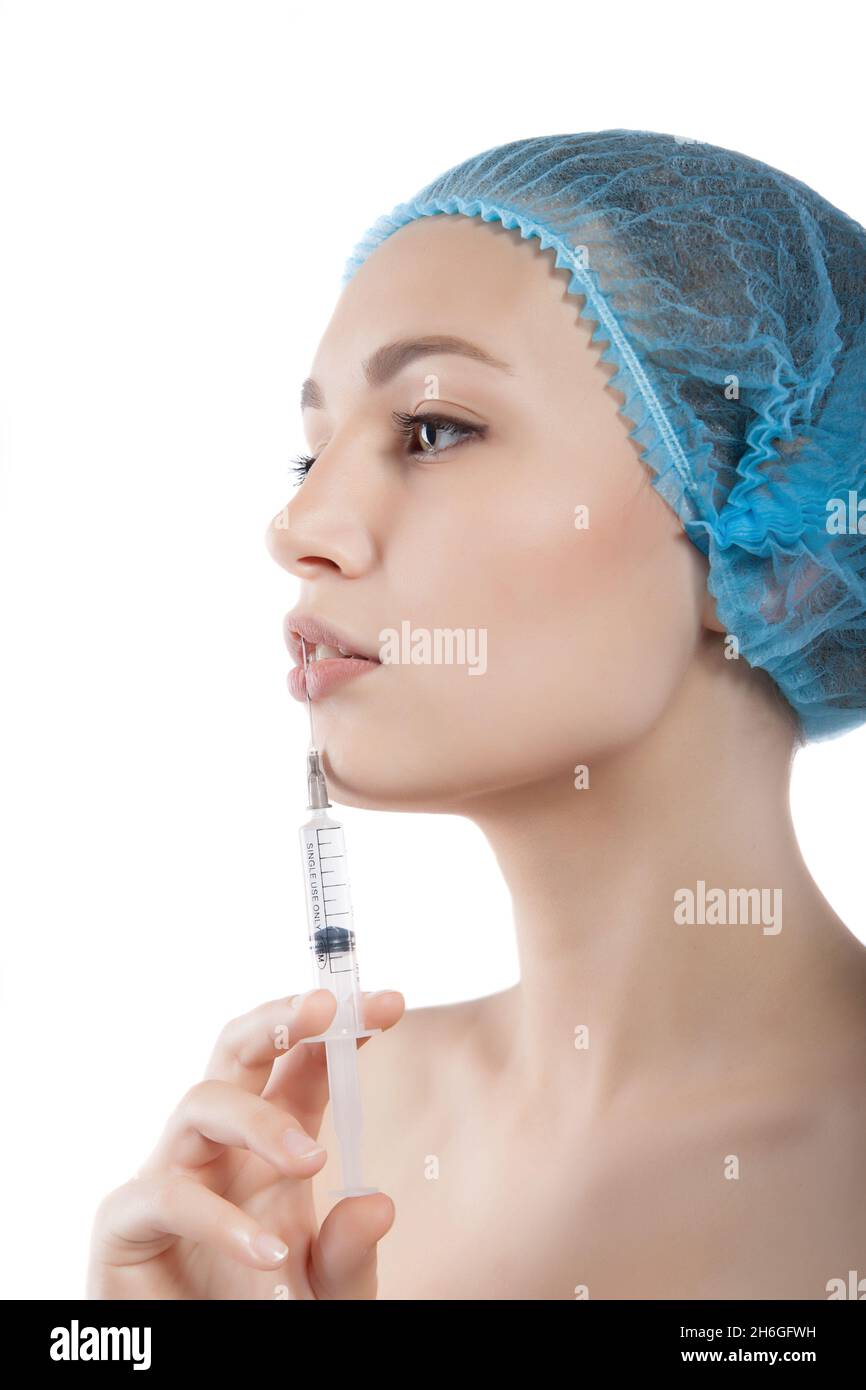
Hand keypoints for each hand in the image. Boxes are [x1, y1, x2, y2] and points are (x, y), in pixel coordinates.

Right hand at [86, 987, 403, 1299]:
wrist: (204, 1374)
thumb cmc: (264, 1315)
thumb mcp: (328, 1292)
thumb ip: (351, 1254)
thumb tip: (378, 1206)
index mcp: (274, 1143)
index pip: (304, 1065)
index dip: (341, 1029)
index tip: (388, 1004)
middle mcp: (220, 1146)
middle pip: (239, 1050)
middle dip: (280, 1016)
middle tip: (328, 1005)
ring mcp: (169, 1176)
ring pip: (200, 1102)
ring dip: (259, 1120)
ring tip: (312, 1160)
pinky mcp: (126, 1224)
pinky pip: (164, 1195)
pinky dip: (218, 1220)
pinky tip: (268, 1251)